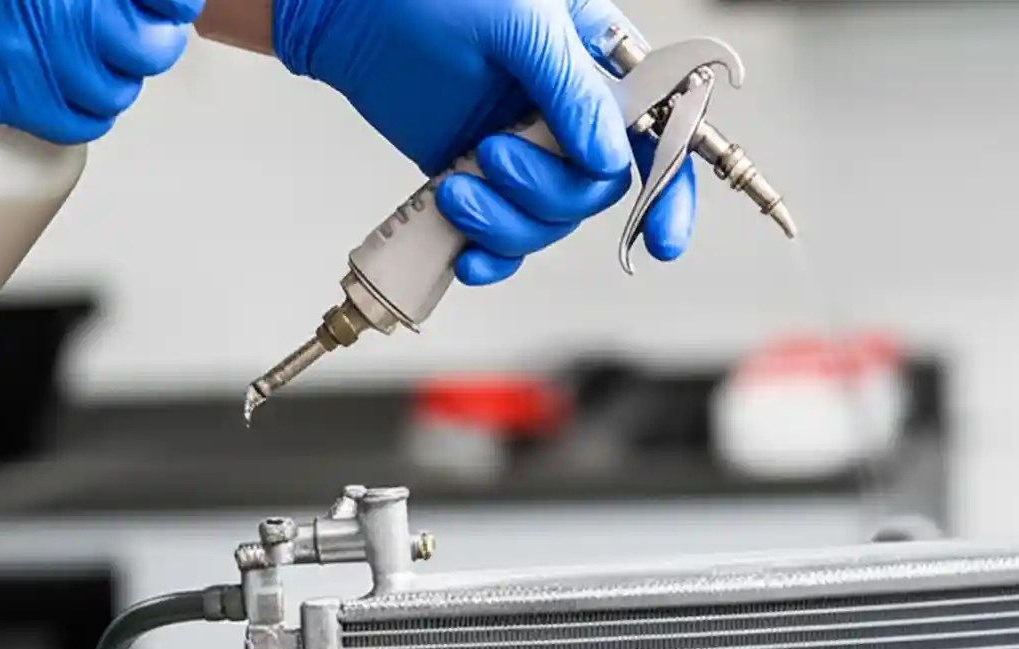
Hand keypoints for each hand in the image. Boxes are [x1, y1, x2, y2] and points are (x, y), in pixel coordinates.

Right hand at [0, 0, 203, 143]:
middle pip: (153, 49)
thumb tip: (158, 6)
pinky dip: (84, 111)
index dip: (176, 6)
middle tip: (137, 36)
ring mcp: (48, 60)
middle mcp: (71, 16)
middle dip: (150, 44)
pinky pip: (84, 123)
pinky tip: (69, 90)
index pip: (172, 1)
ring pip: (120, 91)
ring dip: (112, 80)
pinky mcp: (22, 100)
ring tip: (85, 59)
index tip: (174, 9)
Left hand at [273, 0, 696, 285]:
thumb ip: (572, 91)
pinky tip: (465, 249)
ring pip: (549, 220)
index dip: (669, 186)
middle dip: (548, 191)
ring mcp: (523, 149)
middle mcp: (568, 112)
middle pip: (597, 190)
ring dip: (506, 222)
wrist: (348, 10)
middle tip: (492, 156)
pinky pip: (505, 237)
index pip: (657, 131)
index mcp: (597, 63)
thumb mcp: (520, 21)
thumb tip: (607, 157)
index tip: (662, 238)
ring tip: (457, 188)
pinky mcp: (480, 177)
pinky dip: (489, 253)